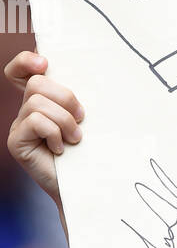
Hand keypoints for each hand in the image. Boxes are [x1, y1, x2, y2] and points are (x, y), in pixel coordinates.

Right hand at [4, 50, 82, 205]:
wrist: (88, 186)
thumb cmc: (90, 151)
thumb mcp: (87, 118)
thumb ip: (77, 98)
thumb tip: (88, 73)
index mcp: (42, 101)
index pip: (21, 71)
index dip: (26, 61)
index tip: (45, 63)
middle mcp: (26, 111)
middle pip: (37, 84)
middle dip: (65, 97)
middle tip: (80, 118)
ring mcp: (18, 127)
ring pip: (37, 103)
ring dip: (64, 120)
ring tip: (75, 138)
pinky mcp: (16, 142)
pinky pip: (34, 121)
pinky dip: (54, 133)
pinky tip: (60, 148)